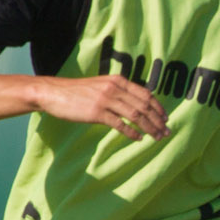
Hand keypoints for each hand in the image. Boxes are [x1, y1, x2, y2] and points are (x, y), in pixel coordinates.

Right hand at [34, 74, 170, 140]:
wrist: (53, 93)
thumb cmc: (77, 92)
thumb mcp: (101, 85)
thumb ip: (118, 91)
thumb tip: (135, 104)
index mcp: (117, 80)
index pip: (146, 94)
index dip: (158, 107)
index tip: (165, 118)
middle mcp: (114, 88)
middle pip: (144, 106)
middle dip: (158, 120)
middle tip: (166, 132)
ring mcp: (106, 100)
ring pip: (136, 115)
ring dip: (149, 128)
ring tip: (156, 137)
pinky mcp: (97, 113)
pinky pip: (120, 124)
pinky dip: (132, 133)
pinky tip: (139, 139)